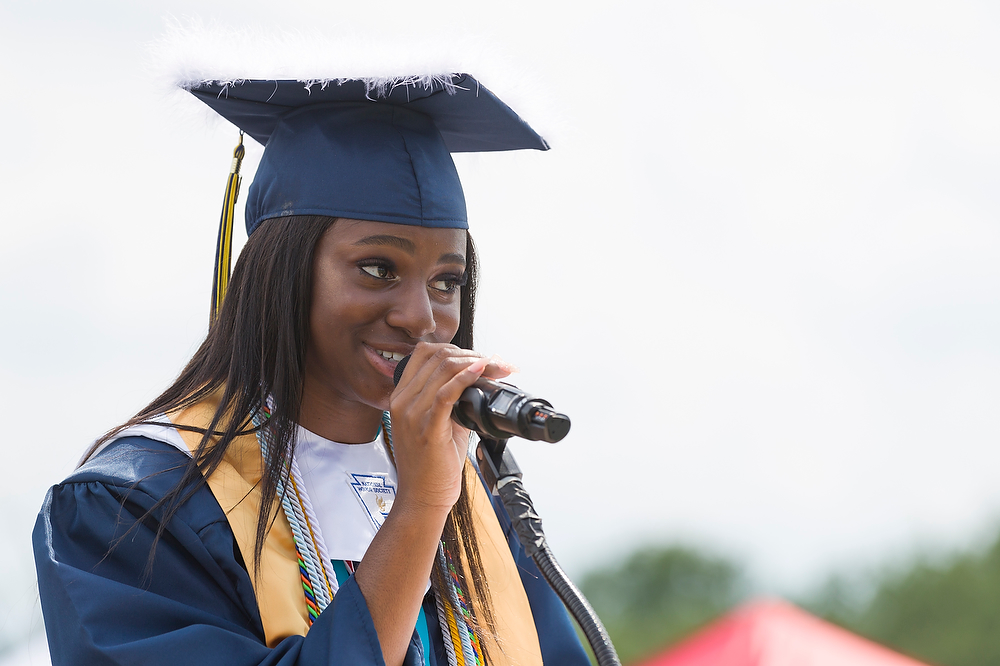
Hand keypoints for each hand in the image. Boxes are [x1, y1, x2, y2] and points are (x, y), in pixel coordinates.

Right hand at [387, 343, 513, 510]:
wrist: (423, 496)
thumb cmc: (431, 463)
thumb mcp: (437, 422)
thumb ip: (450, 400)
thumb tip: (477, 380)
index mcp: (401, 396)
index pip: (424, 353)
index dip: (456, 349)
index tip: (480, 358)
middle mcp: (402, 401)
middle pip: (437, 356)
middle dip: (472, 354)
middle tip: (497, 363)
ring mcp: (411, 414)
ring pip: (443, 369)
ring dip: (476, 363)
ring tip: (496, 368)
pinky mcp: (426, 429)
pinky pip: (446, 393)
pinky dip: (467, 377)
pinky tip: (482, 372)